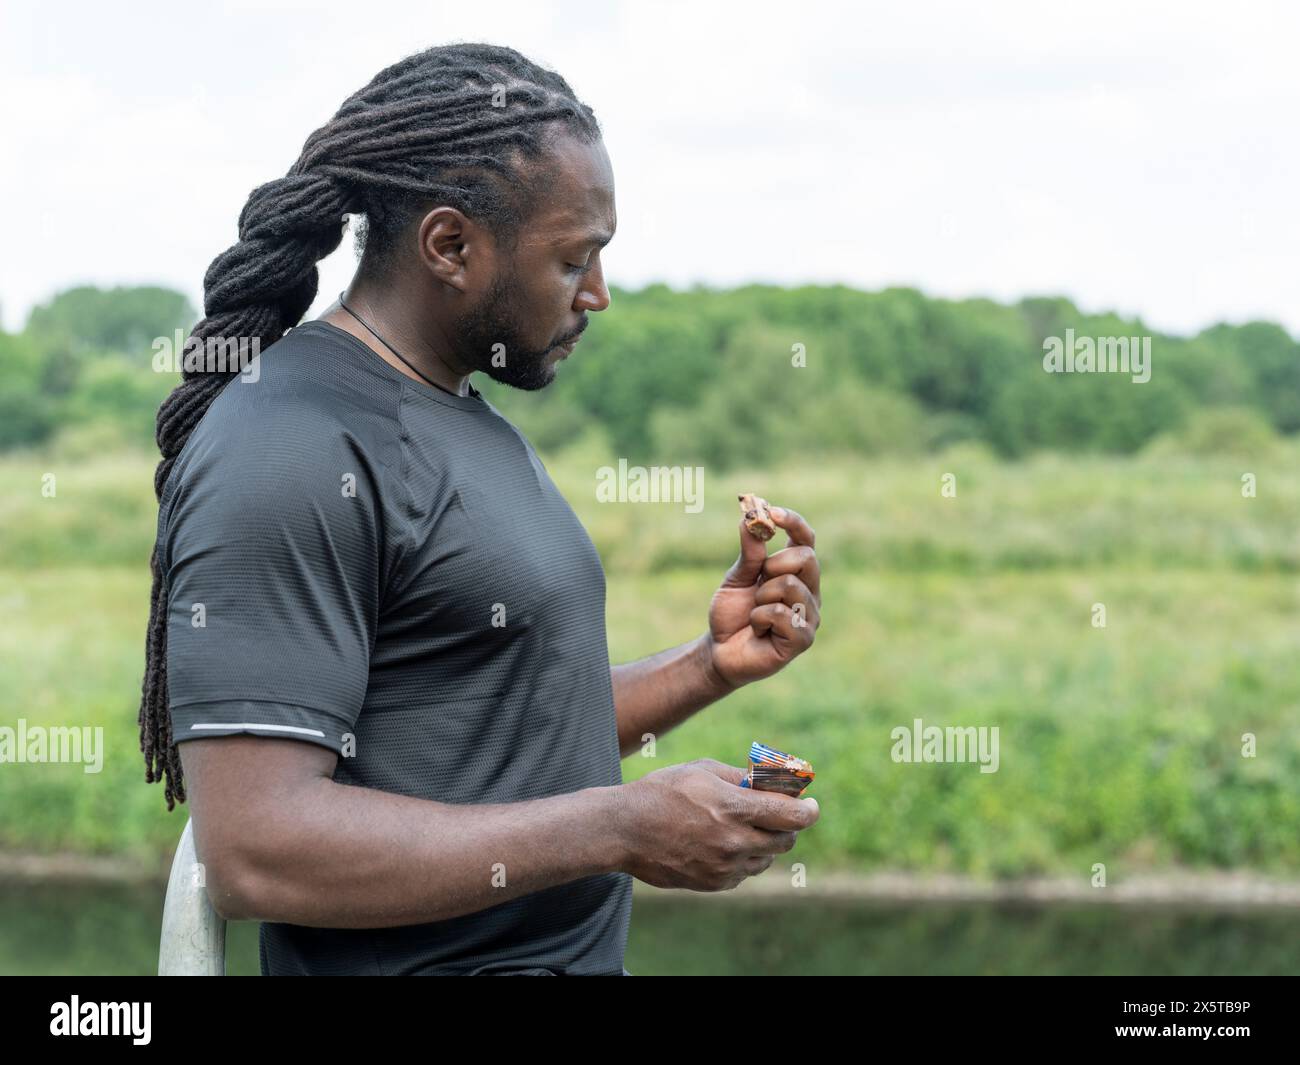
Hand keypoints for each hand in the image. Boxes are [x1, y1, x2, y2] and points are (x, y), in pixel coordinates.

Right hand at [617, 759, 818, 890]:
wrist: (624, 830)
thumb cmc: (663, 791)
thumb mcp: (703, 771)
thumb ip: (742, 777)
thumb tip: (772, 780)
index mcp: (734, 808)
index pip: (793, 817)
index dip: (808, 810)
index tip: (811, 806)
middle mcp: (733, 842)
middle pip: (785, 841)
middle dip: (787, 826)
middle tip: (779, 814)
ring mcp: (724, 867)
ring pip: (766, 859)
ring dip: (765, 842)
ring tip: (744, 826)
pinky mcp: (713, 883)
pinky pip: (744, 873)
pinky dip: (744, 858)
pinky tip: (725, 843)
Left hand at [704, 502, 820, 689]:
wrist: (720, 651)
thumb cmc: (732, 614)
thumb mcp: (737, 577)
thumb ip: (749, 552)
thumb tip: (749, 516)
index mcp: (797, 573)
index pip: (807, 540)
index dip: (793, 522)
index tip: (771, 512)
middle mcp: (810, 592)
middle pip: (806, 557)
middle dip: (773, 565)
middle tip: (758, 583)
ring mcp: (810, 616)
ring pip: (791, 585)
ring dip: (761, 597)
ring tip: (756, 613)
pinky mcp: (803, 639)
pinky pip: (782, 613)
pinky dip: (759, 618)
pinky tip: (759, 630)